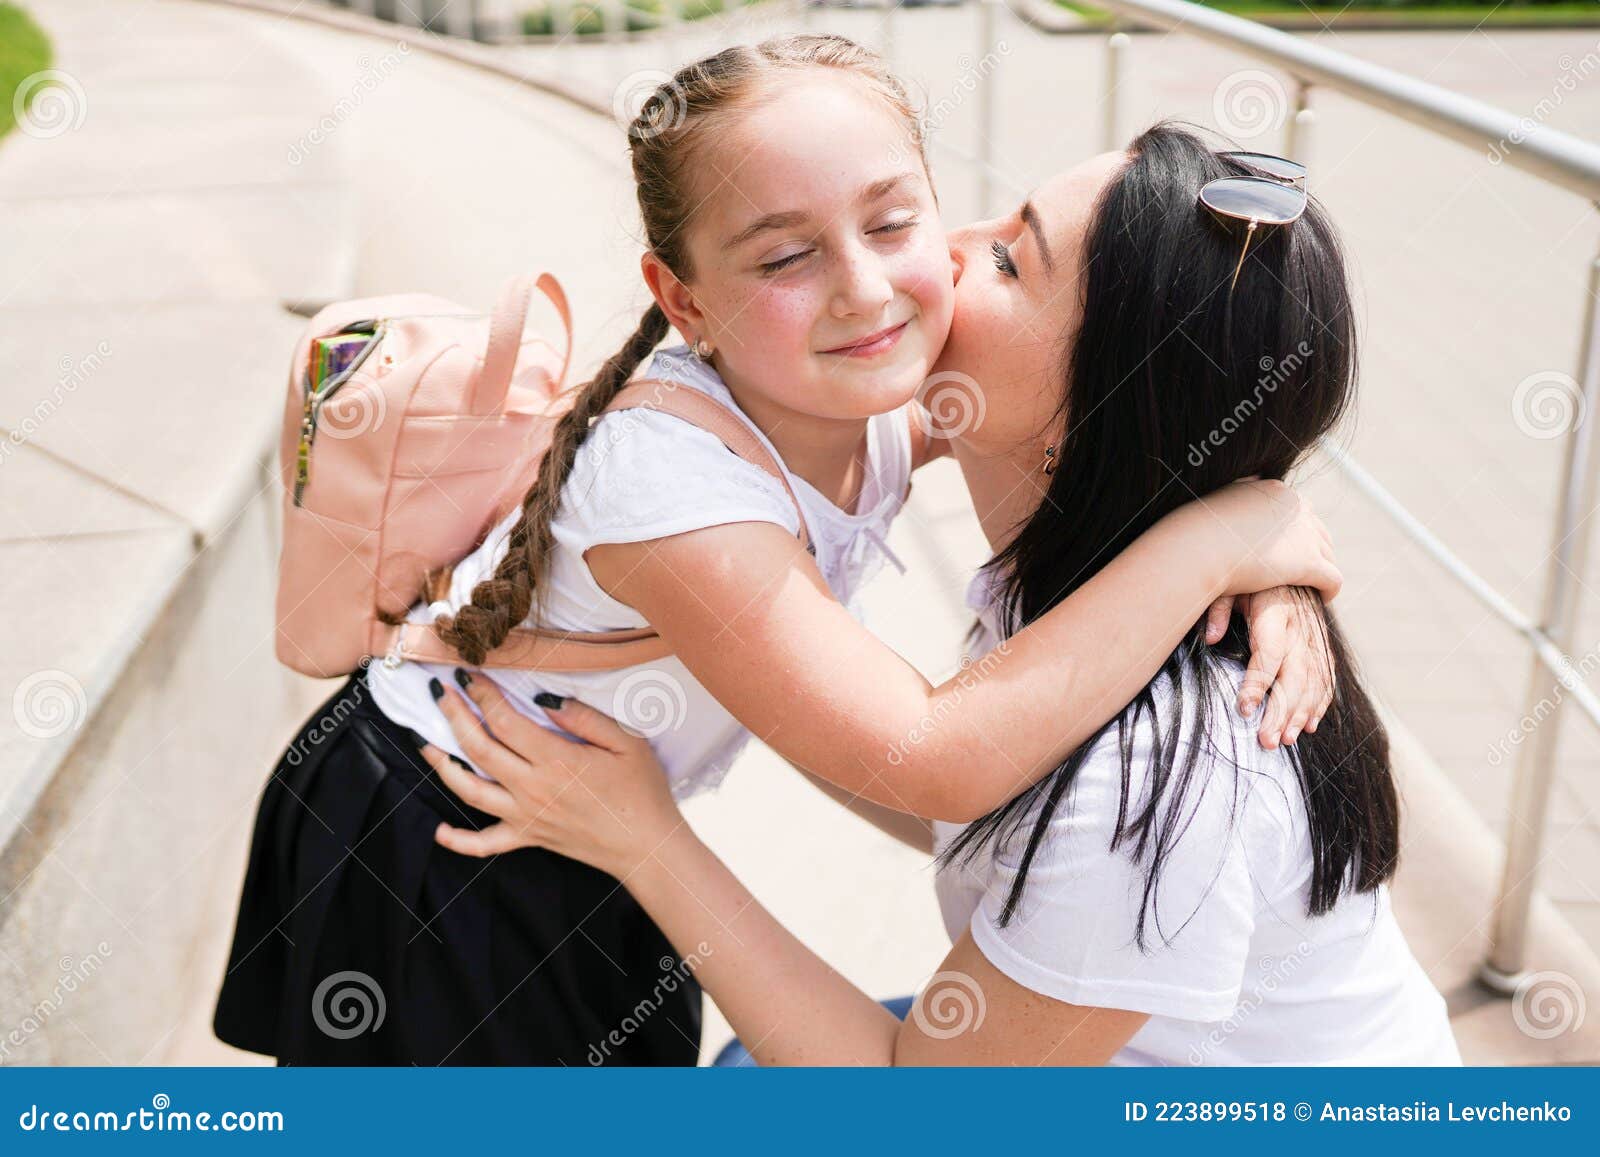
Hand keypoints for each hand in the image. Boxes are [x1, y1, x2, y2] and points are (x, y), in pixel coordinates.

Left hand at [420, 672, 682, 878]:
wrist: (646, 845)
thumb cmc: (642, 790)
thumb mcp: (626, 742)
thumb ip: (584, 717)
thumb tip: (544, 698)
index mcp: (556, 760)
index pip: (505, 720)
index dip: (483, 694)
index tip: (469, 674)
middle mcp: (532, 788)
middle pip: (478, 749)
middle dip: (454, 716)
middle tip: (439, 692)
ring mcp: (526, 816)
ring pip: (470, 791)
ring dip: (442, 765)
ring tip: (424, 741)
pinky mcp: (528, 838)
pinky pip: (485, 846)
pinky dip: (459, 841)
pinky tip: (439, 832)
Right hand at [1198, 479, 1340, 602]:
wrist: (1200, 548)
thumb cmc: (1200, 528)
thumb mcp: (1223, 497)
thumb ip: (1242, 489)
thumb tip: (1253, 478)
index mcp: (1278, 492)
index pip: (1300, 510)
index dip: (1298, 530)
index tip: (1291, 546)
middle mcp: (1297, 508)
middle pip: (1319, 532)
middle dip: (1315, 550)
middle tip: (1308, 568)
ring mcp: (1305, 535)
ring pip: (1328, 555)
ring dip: (1323, 570)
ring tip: (1316, 585)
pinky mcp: (1309, 563)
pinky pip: (1332, 579)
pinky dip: (1329, 589)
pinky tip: (1322, 597)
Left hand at [1209, 589, 1334, 748]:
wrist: (1292, 556)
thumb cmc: (1252, 574)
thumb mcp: (1231, 582)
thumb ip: (1219, 608)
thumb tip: (1210, 637)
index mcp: (1276, 613)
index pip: (1268, 654)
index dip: (1257, 683)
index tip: (1243, 709)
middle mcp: (1300, 628)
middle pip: (1295, 676)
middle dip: (1281, 712)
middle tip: (1267, 742)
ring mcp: (1315, 637)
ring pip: (1313, 682)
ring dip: (1300, 714)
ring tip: (1284, 740)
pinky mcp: (1321, 644)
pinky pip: (1326, 677)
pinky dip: (1319, 704)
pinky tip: (1307, 726)